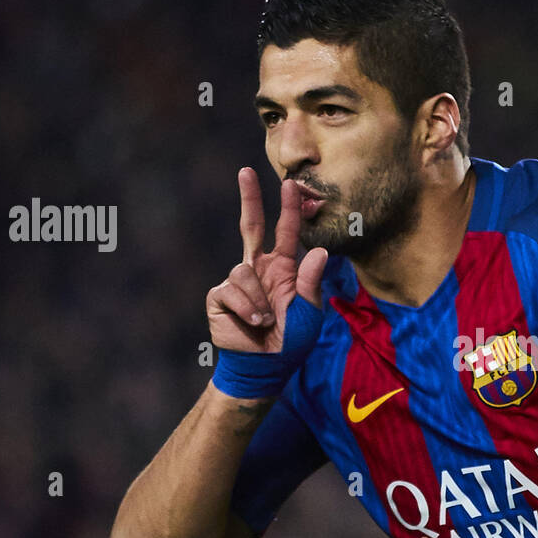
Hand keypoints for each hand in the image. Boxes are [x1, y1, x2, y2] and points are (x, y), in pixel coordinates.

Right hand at [207, 167, 327, 353]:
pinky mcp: (220, 295)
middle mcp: (259, 269)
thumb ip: (311, 283)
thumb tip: (318, 252)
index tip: (289, 184)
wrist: (264, 366)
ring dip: (259, 300)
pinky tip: (252, 323)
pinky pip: (231, 290)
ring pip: (243, 271)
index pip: (284, 233)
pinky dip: (247, 309)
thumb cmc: (290, 341)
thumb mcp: (308, 313)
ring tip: (266, 321)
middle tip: (245, 171)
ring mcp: (238, 281)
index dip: (288, 209)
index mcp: (283, 269)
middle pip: (251, 226)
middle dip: (249, 198)